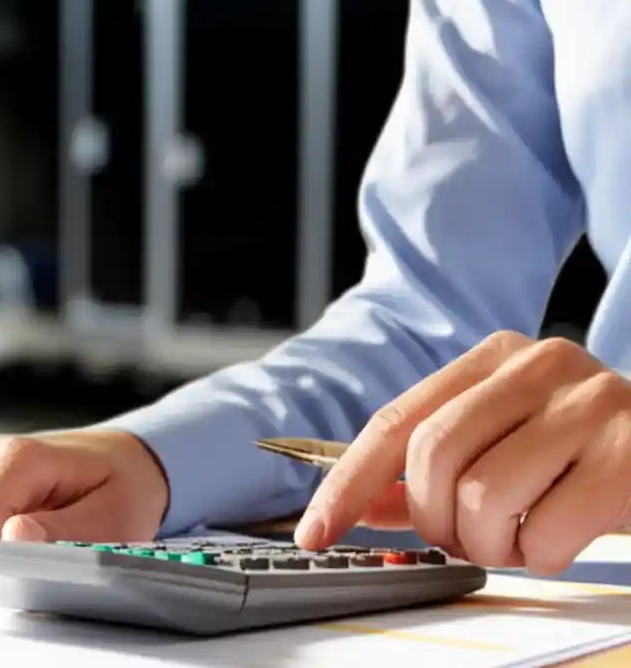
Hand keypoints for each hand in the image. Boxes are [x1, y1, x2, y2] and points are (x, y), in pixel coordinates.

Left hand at [295, 331, 630, 573]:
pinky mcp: (629, 456)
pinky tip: (559, 537)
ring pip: (483, 497)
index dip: (348, 483)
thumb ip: (431, 469)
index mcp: (494, 357)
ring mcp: (589, 405)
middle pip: (433, 458)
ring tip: (517, 535)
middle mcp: (540, 366)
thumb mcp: (505, 442)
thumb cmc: (583, 451)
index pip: (395, 422)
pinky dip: (538, 555)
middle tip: (461, 537)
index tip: (315, 530)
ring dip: (489, 542)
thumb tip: (359, 506)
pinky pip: (544, 531)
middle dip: (433, 519)